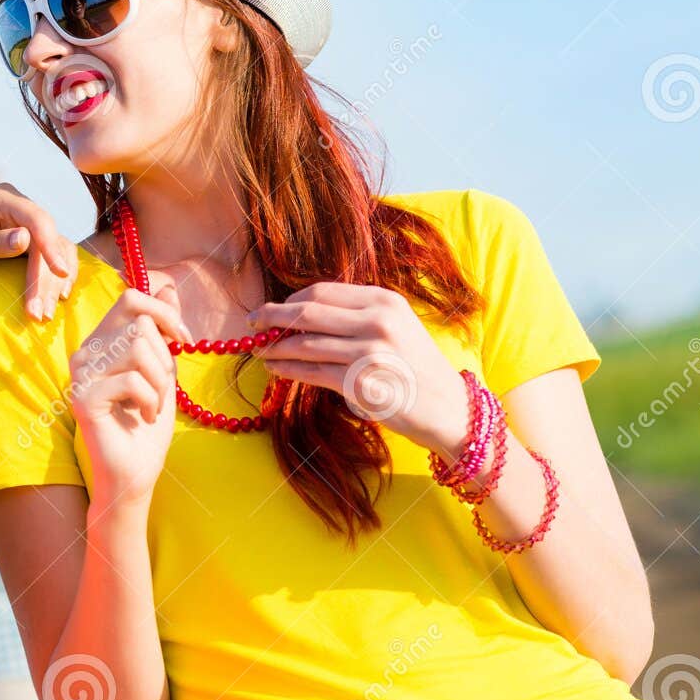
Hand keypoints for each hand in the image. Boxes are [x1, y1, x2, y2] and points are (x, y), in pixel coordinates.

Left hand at [0, 182, 77, 320]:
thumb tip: (25, 238)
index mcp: (1, 198)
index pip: (35, 219)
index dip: (50, 245)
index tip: (59, 272)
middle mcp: (19, 208)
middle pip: (49, 239)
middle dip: (48, 277)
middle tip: (41, 314)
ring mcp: (28, 227)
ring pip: (58, 251)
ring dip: (55, 284)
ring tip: (45, 316)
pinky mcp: (34, 246)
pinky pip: (56, 260)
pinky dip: (58, 281)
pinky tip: (57, 300)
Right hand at [68, 286, 194, 510]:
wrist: (134, 474)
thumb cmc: (147, 424)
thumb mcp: (162, 369)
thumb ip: (161, 331)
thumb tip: (169, 287)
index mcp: (100, 341)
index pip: (131, 299)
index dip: (165, 314)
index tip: (185, 342)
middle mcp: (85, 352)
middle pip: (139, 324)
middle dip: (165, 358)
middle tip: (161, 389)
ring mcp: (80, 374)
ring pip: (139, 349)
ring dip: (160, 383)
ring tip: (151, 404)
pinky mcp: (83, 397)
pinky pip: (133, 380)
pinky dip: (150, 400)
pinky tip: (143, 417)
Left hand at [249, 282, 470, 454]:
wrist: (448, 408)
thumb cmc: (415, 367)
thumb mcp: (395, 326)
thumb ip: (355, 316)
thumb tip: (300, 313)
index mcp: (384, 301)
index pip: (322, 291)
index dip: (290, 300)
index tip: (272, 309)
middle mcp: (377, 321)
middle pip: (308, 312)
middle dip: (272, 317)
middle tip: (251, 324)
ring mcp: (369, 352)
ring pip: (305, 344)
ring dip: (276, 348)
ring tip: (260, 351)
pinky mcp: (360, 383)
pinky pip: (312, 372)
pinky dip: (288, 370)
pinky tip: (276, 369)